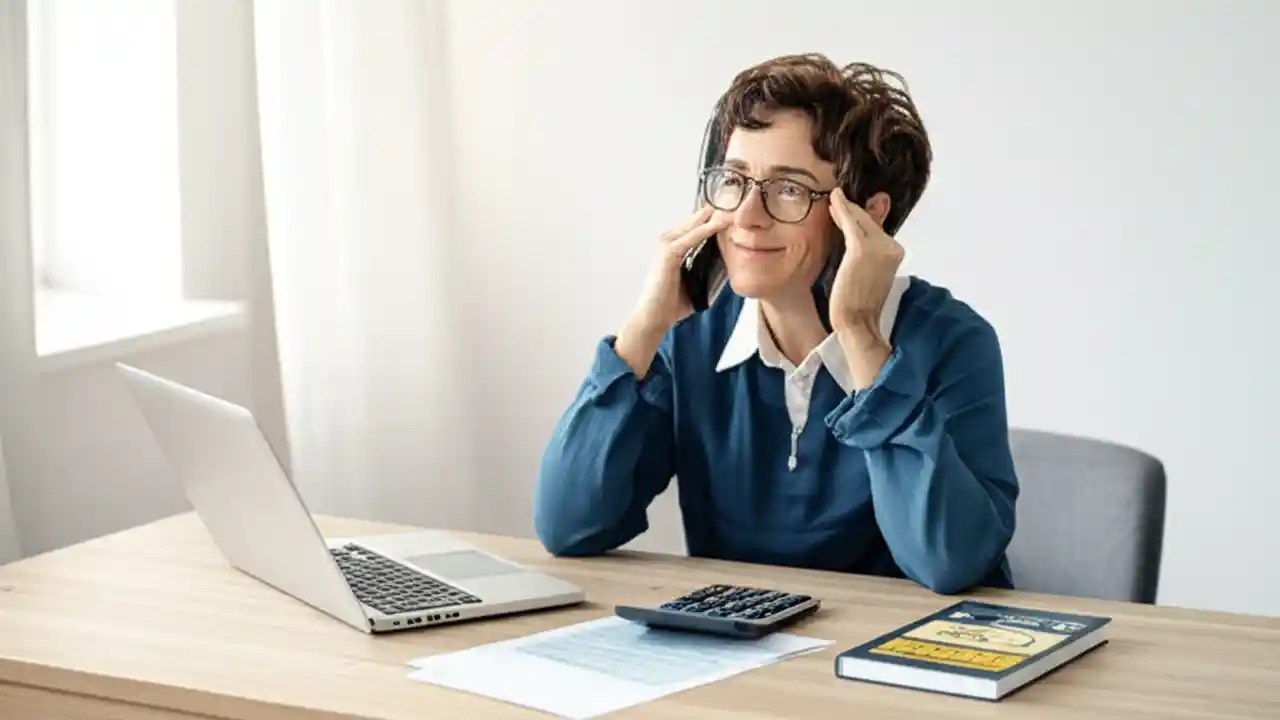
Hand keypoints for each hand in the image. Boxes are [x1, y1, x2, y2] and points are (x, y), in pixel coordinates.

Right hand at [631, 205, 730, 332]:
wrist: (655, 316)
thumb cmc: (673, 302)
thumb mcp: (696, 281)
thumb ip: (709, 268)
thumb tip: (731, 262)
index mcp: (674, 246)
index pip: (696, 226)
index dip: (714, 218)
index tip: (735, 211)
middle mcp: (668, 241)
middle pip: (696, 221)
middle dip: (716, 213)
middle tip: (738, 202)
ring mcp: (666, 245)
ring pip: (694, 225)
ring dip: (713, 217)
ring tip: (733, 208)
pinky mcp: (668, 253)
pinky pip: (691, 237)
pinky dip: (705, 230)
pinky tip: (719, 224)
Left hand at [827, 187, 904, 387]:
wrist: (857, 322)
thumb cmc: (857, 303)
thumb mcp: (866, 274)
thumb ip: (866, 253)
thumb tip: (861, 237)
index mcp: (895, 254)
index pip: (876, 229)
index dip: (860, 217)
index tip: (847, 208)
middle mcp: (892, 248)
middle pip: (869, 222)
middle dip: (852, 211)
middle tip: (837, 199)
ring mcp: (879, 248)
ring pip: (860, 221)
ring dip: (845, 209)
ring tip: (834, 200)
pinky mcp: (862, 249)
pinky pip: (850, 223)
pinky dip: (842, 209)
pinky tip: (834, 198)